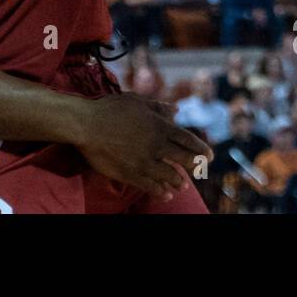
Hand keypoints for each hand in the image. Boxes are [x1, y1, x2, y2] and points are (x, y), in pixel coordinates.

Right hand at [72, 93, 211, 198]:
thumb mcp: (137, 102)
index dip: (201, 149)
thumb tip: (176, 110)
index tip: (210, 156)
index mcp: (160, 126)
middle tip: (201, 170)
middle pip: (184, 159)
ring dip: (179, 181)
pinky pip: (150, 186)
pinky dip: (161, 191)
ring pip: (169, 176)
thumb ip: (159, 107)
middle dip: (195, 166)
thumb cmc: (111, 109)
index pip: (188, 140)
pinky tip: (166, 194)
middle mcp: (156, 146)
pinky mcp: (131, 173)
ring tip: (183, 185)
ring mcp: (144, 162)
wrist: (87, 125)